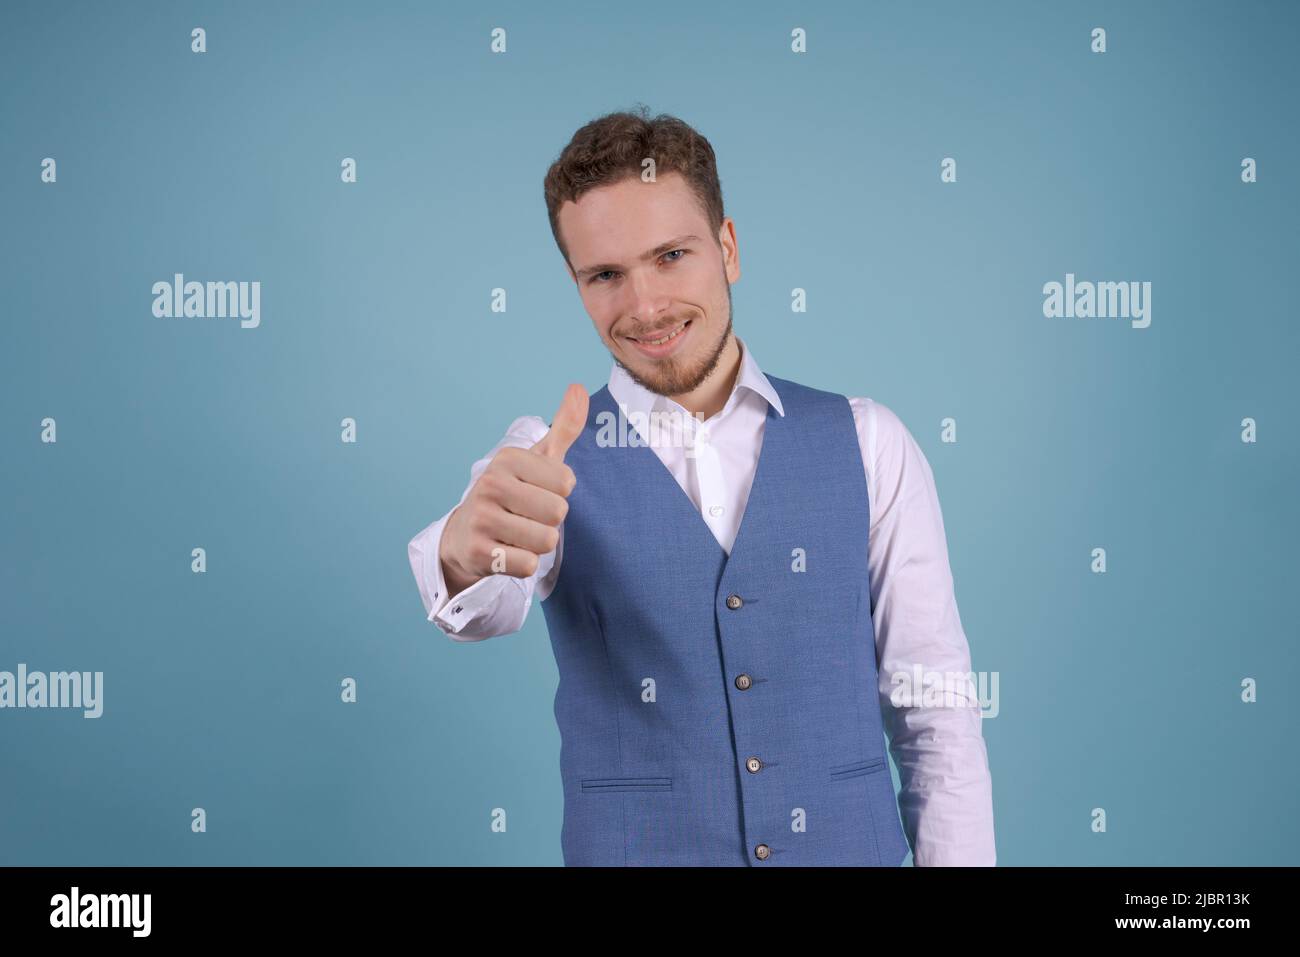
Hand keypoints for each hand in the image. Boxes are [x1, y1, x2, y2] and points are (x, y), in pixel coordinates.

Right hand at [440, 383, 588, 590]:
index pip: (566, 482)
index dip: (558, 494)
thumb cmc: (511, 494)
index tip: (535, 492)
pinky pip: (529, 564)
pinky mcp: (479, 552)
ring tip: (517, 534)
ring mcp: (481, 517)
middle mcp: (491, 483)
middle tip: (526, 517)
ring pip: (546, 540)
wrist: (463, 535)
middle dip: (549, 521)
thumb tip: (580, 388)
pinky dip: (524, 564)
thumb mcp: (537, 460)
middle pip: (558, 512)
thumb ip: (564, 427)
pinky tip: (506, 552)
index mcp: (508, 458)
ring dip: (538, 544)